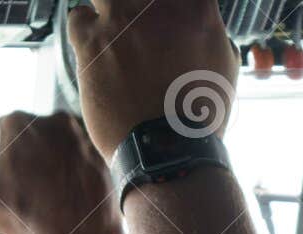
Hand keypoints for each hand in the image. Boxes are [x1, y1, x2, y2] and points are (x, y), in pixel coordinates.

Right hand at [0, 110, 118, 233]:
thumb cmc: (21, 220)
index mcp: (17, 122)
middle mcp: (53, 120)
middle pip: (28, 137)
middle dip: (22, 161)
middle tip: (23, 196)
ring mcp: (84, 138)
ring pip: (57, 147)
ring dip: (49, 165)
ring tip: (46, 199)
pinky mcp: (106, 159)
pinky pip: (84, 161)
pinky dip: (76, 176)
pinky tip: (70, 199)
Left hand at [66, 0, 239, 156]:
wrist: (169, 149)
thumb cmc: (200, 115)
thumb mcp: (225, 68)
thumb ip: (212, 34)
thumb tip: (206, 27)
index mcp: (196, 8)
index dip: (170, 5)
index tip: (165, 15)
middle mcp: (157, 4)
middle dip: (135, 5)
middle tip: (136, 21)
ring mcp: (122, 20)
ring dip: (109, 6)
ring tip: (113, 27)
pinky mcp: (91, 41)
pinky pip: (77, 15)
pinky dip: (84, 27)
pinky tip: (95, 45)